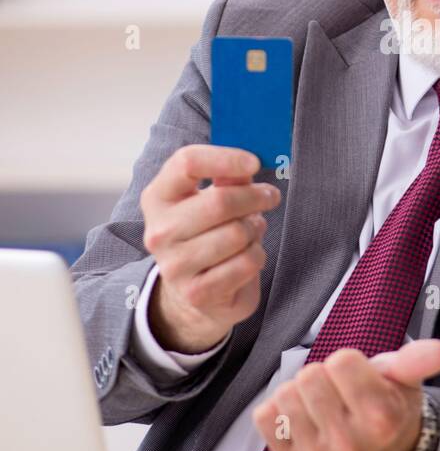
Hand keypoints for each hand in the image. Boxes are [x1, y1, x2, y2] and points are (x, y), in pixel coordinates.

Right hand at [140, 143, 282, 353]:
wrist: (194, 291)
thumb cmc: (206, 233)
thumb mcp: (210, 199)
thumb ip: (227, 178)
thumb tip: (248, 165)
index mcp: (158, 197)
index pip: (187, 162)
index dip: (227, 158)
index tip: (255, 162)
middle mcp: (159, 231)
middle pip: (220, 201)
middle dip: (255, 197)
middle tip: (270, 196)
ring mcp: (175, 265)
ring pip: (237, 233)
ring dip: (255, 229)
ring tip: (251, 231)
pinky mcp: (196, 292)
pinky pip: (246, 262)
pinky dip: (257, 256)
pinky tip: (247, 255)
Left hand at [252, 340, 439, 450]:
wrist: (381, 447)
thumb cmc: (388, 401)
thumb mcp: (405, 377)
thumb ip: (418, 360)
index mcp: (381, 418)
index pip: (341, 360)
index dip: (348, 362)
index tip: (359, 378)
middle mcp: (350, 444)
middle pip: (309, 376)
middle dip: (322, 376)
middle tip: (339, 393)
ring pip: (284, 394)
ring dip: (299, 393)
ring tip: (323, 406)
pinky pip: (264, 416)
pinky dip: (278, 412)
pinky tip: (303, 420)